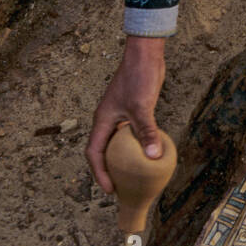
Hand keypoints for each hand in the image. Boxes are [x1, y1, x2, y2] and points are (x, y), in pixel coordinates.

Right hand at [86, 36, 166, 193]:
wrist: (145, 55)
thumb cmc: (139, 77)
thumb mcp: (143, 107)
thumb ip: (146, 131)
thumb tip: (152, 157)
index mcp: (103, 121)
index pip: (94, 153)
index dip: (99, 173)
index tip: (110, 189)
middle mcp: (108, 120)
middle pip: (102, 151)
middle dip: (108, 171)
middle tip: (120, 188)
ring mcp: (119, 116)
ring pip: (116, 144)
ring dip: (121, 160)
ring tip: (132, 177)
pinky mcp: (132, 112)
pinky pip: (129, 135)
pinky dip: (135, 147)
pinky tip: (147, 155)